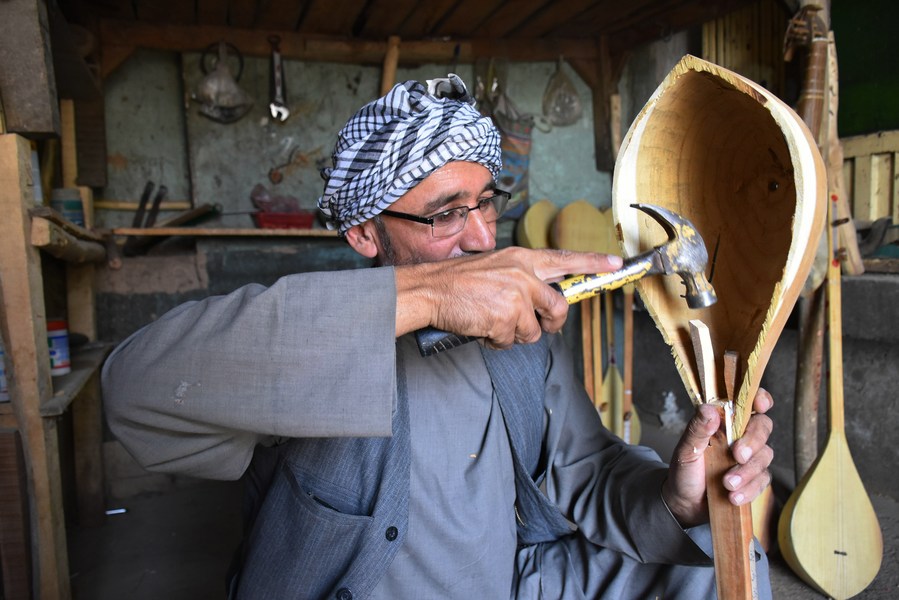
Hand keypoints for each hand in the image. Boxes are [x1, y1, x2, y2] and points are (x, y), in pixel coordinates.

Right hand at [394, 247, 622, 347]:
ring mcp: (515, 297)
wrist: (430, 289)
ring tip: (491, 322)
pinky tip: (481, 327)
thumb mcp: (495, 267)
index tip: (616, 264)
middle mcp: (523, 275)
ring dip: (514, 334)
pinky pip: (510, 341)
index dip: (594, 262)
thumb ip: (521, 278)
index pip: (565, 259)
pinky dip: (495, 341)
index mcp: (521, 259)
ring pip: (533, 331)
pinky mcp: (504, 318)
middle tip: (537, 326)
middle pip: (558, 308)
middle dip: (550, 324)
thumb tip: (543, 298)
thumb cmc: (458, 281)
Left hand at [661, 388, 773, 526]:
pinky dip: (749, 489)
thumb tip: (709, 409)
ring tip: (727, 484)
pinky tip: (733, 497)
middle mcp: (740, 436)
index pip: (747, 403)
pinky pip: (762, 481)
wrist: (685, 503)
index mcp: (723, 422)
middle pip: (763, 427)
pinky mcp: (754, 479)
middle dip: (753, 441)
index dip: (759, 398)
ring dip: (748, 471)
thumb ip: (697, 429)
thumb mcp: (686, 450)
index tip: (760, 405)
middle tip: (737, 455)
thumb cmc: (685, 469)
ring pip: (765, 456)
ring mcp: (750, 457)